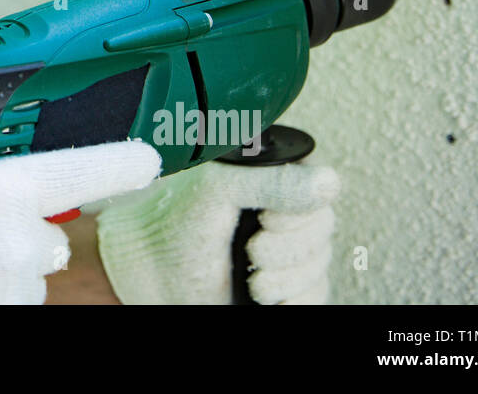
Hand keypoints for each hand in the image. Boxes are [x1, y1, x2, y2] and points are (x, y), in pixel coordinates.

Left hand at [94, 159, 339, 303]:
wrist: (149, 275)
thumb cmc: (172, 226)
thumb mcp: (217, 192)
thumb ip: (270, 182)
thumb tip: (328, 181)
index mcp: (266, 176)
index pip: (319, 187)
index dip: (298, 211)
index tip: (265, 220)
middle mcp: (281, 210)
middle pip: (323, 229)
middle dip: (287, 249)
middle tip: (252, 250)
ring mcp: (284, 248)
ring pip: (320, 265)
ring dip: (286, 278)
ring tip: (251, 279)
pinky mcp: (284, 283)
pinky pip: (316, 294)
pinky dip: (297, 300)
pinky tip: (267, 298)